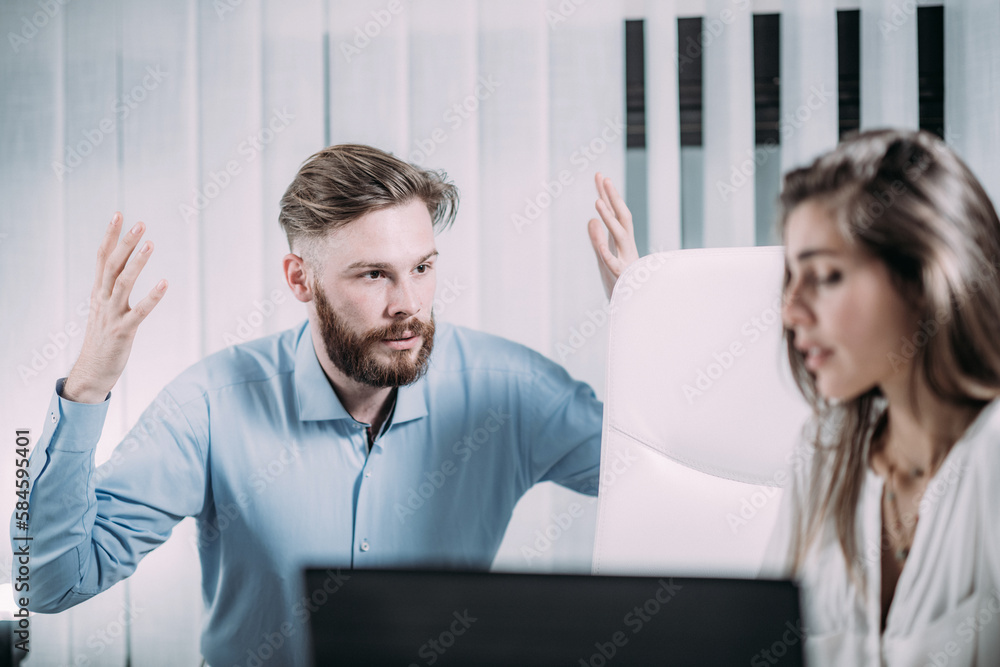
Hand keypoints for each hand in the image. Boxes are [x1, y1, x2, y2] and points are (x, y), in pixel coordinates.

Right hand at [63, 213, 166, 402]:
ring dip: (137, 263)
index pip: (102, 258)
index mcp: (98, 292)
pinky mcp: (123, 331)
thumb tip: (122, 266)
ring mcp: (111, 315)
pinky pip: (139, 312)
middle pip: (113, 265)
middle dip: (125, 243)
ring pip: (123, 283)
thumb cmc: (103, 338)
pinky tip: (165, 283)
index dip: (110, 236)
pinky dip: (152, 297)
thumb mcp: (103, 308)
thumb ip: (111, 287)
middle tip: (140, 223)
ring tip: (151, 244)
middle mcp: (102, 300)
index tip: (119, 214)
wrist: (92, 371)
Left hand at [587, 173, 639, 299]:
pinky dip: (607, 255)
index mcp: (623, 241)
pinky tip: (599, 246)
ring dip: (609, 219)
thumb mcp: (604, 257)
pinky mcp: (622, 277)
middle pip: (622, 218)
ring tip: (597, 203)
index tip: (601, 175)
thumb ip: (597, 238)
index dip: (608, 195)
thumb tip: (591, 219)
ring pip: (620, 236)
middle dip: (613, 198)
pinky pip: (614, 265)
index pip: (616, 214)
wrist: (632, 308)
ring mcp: (626, 261)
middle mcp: (627, 247)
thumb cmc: (619, 282)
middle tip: (604, 178)